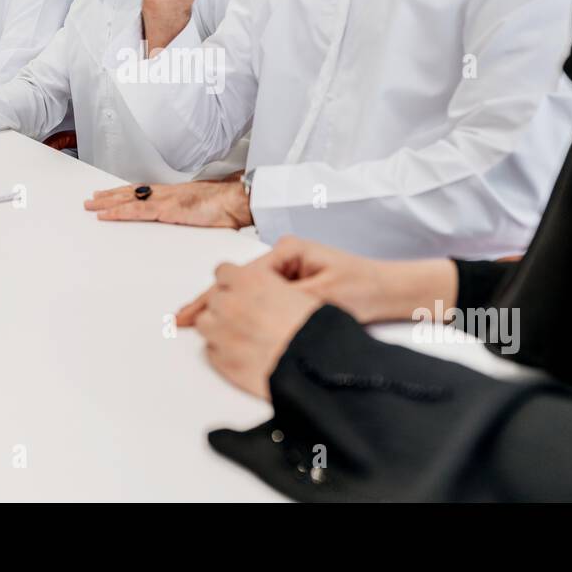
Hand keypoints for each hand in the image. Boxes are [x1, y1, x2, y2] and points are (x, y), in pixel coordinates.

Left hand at [83, 178, 252, 228]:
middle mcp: (168, 193)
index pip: (146, 192)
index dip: (127, 193)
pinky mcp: (167, 209)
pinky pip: (137, 211)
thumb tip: (195, 218)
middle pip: (133, 192)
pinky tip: (106, 214)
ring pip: (130, 199)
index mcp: (177, 194)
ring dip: (109, 202)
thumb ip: (196, 214)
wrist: (239, 201)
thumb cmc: (229, 207)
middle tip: (92, 198)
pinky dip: (119, 212)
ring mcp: (166, 200)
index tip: (113, 194)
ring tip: (91, 204)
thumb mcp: (208, 211)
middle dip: (111, 195)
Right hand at [177, 236, 458, 327]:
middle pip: (237, 279)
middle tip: (182, 319)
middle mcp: (284, 254)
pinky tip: (228, 319)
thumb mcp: (320, 298)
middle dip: (211, 298)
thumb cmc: (361, 290)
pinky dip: (243, 307)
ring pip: (246, 287)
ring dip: (225, 304)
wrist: (390, 291)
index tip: (194, 313)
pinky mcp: (292, 281)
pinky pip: (260, 294)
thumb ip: (283, 302)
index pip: (243, 274)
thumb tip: (251, 309)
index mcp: (288, 251)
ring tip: (195, 320)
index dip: (215, 295)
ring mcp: (287, 267)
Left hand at [194, 259, 321, 400]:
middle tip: (247, 317)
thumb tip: (266, 293)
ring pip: (205, 323)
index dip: (234, 282)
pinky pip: (211, 351)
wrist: (316, 368)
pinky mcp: (221, 360)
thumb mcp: (300, 293)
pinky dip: (223, 352)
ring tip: (242, 336)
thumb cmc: (315, 333)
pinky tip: (243, 353)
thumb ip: (271, 288)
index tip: (239, 289)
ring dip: (219, 327)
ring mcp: (222, 332)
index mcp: (250, 281)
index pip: (224, 271)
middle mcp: (231, 303)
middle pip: (213, 298)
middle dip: (227, 305)